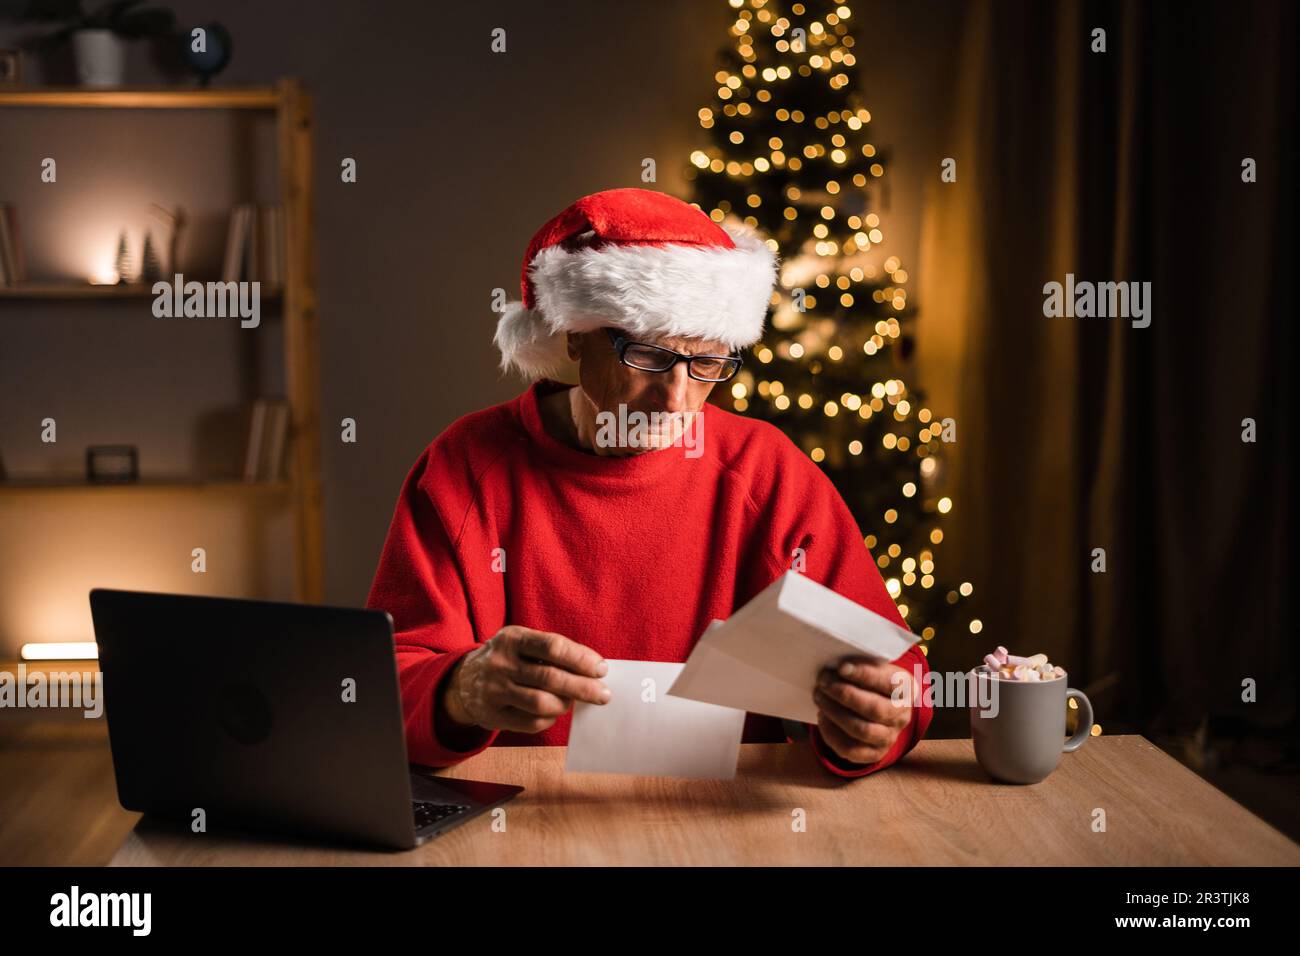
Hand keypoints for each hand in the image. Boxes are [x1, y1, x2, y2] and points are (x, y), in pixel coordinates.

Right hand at [443, 625, 610, 733]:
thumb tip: (594, 669)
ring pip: (541, 703)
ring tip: (572, 701)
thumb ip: (554, 651)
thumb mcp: (523, 642)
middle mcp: (501, 663)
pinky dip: (550, 719)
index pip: (552, 647)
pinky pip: (532, 722)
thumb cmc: (509, 658)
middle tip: (603, 694)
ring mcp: (494, 691)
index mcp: (512, 638)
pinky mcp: (493, 715)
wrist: (464, 680)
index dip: (580, 659)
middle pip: (550, 678)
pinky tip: (553, 711)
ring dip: (565, 704)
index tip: (601, 669)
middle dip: (583, 688)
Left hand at [812, 657, 914, 765]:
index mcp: (907, 689)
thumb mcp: (876, 667)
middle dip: (844, 694)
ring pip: (862, 730)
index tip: (841, 667)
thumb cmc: (873, 681)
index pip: (889, 683)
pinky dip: (831, 733)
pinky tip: (822, 716)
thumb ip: (863, 664)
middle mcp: (902, 715)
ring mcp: (889, 737)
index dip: (864, 675)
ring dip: (835, 712)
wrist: (881, 706)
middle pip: (874, 709)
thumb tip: (836, 664)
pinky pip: (850, 749)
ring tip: (819, 696)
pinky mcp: (874, 753)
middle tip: (823, 681)